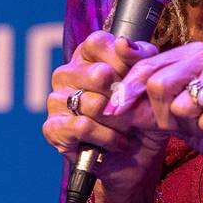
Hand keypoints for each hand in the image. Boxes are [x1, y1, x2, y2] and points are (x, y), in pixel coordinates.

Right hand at [42, 31, 170, 202]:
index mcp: (87, 56)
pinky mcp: (53, 128)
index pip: (98, 42)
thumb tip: (124, 44)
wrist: (136, 160)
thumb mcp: (149, 83)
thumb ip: (141, 59)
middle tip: (135, 110)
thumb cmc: (143, 115)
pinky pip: (84, 126)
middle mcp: (67, 74)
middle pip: (98, 74)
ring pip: (94, 103)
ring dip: (120, 121)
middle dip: (125, 97)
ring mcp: (56, 100)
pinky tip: (118, 142)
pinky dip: (108, 137)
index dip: (123, 60)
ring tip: (129, 128)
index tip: (138, 77)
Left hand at [106, 41, 202, 176]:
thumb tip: (111, 103)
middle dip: (162, 117)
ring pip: (181, 104)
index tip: (112, 110)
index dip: (126, 90)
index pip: (146, 66)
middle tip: (183, 126)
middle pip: (158, 85)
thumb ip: (148, 103)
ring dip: (191, 126)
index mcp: (192, 53)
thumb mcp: (176, 115)